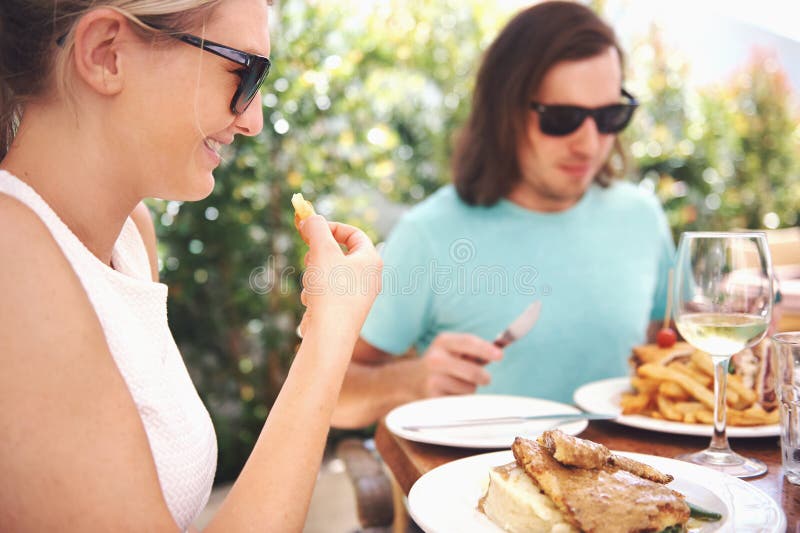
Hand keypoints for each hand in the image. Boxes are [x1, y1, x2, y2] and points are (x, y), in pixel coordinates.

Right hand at [297, 215, 381, 337]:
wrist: (330, 336)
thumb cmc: (331, 291)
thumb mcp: (322, 250)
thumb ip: (316, 228)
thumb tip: (310, 218)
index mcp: (372, 260)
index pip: (354, 234)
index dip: (331, 228)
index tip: (310, 230)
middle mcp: (369, 278)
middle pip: (339, 253)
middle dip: (319, 255)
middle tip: (309, 259)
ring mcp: (358, 296)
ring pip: (328, 274)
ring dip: (313, 276)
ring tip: (312, 287)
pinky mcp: (344, 311)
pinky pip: (326, 293)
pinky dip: (315, 294)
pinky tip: (312, 305)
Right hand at [416, 332, 502, 396]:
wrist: (410, 379)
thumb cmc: (442, 363)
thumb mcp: (453, 349)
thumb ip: (475, 350)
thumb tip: (498, 350)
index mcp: (442, 342)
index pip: (468, 342)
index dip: (486, 349)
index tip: (500, 355)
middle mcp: (435, 359)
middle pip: (473, 371)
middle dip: (483, 377)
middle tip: (484, 378)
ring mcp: (433, 380)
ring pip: (469, 389)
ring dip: (469, 389)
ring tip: (457, 384)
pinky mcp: (433, 398)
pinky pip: (461, 402)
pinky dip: (461, 399)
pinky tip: (449, 392)